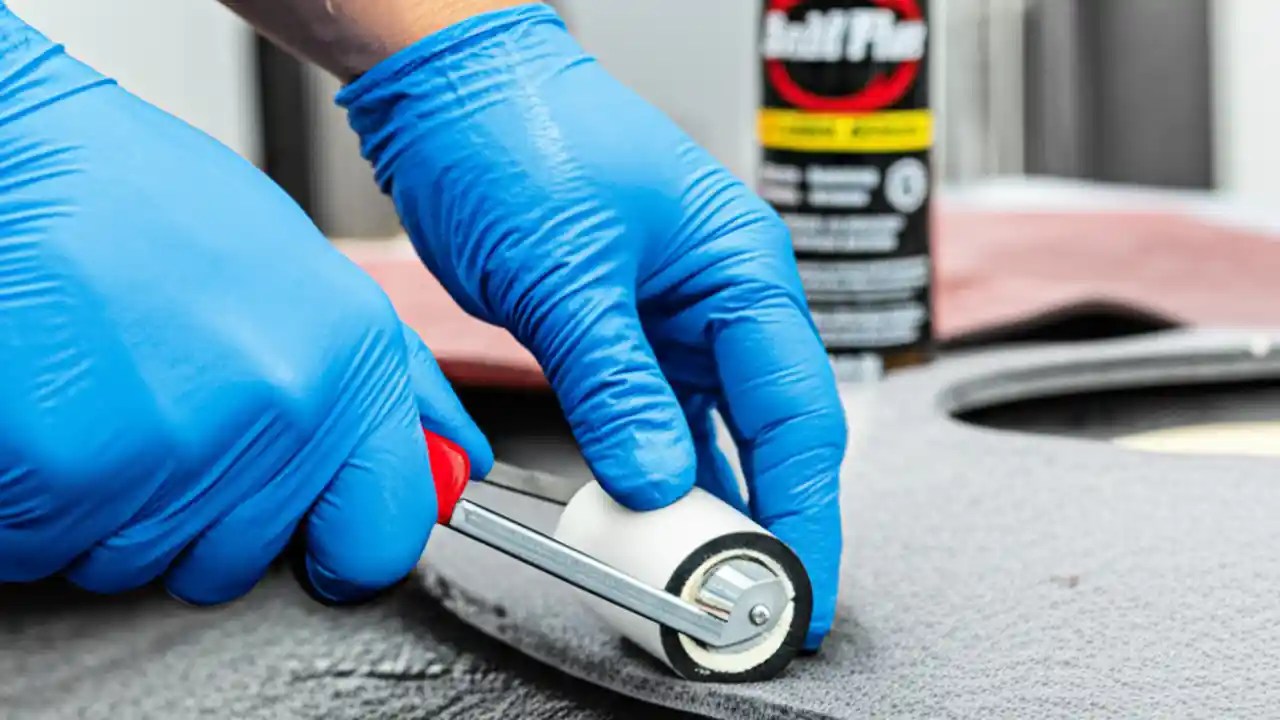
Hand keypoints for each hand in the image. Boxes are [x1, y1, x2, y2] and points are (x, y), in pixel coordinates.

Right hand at [0, 8, 491, 603]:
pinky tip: (51, 413)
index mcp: (346, 367)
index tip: (325, 540)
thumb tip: (457, 458)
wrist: (11, 157)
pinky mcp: (63, 478)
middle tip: (165, 413)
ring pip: (138, 562)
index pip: (385, 539)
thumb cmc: (143, 202)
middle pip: (240, 562)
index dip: (349, 547)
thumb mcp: (305, 273)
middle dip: (201, 513)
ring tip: (103, 396)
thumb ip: (388, 385)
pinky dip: (40, 506)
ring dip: (116, 506)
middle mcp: (274, 416)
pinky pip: (51, 550)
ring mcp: (169, 454)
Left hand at [338, 4, 846, 647]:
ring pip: (713, 428)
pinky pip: (656, 413)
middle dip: (768, 514)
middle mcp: (719, 295)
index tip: (798, 578)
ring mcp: (671, 314)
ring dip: (709, 499)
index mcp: (739, 269)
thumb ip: (614, 386)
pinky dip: (657, 465)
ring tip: (701, 574)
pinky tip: (655, 511)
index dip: (806, 505)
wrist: (448, 87)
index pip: (798, 411)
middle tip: (751, 596)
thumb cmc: (517, 132)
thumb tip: (655, 480)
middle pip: (769, 428)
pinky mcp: (621, 328)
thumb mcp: (566, 274)